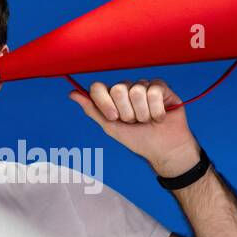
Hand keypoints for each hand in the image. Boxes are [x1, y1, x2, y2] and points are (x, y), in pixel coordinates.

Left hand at [67, 78, 201, 177]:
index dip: (104, 103)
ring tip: (148, 120)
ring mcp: (144, 86)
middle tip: (134, 122)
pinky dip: (157, 109)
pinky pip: (154, 90)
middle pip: (117, 89)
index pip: (98, 87)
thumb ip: (92, 110)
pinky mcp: (162, 87)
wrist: (164, 149)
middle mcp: (126, 88)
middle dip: (126, 112)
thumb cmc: (138, 140)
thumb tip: (72, 93)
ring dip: (143, 113)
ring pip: (137, 90)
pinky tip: (160, 116)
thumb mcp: (111, 127)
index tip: (114, 118)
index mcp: (111, 97)